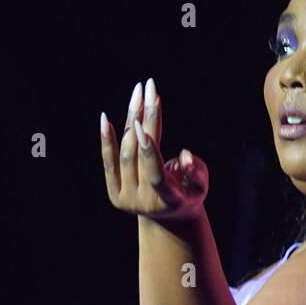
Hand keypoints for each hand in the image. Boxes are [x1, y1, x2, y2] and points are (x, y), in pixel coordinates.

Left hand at [100, 77, 208, 229]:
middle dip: (145, 118)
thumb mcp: (201, 185)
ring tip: (139, 92)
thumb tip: (184, 156)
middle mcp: (144, 203)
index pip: (155, 176)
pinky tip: (105, 118)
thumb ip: (196, 172)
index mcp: (169, 202)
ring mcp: (126, 200)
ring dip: (131, 120)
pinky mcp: (114, 195)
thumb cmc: (189, 193)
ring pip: (125, 154)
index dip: (148, 151)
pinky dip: (107, 140)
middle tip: (149, 88)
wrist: (167, 216)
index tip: (141, 125)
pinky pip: (108, 163)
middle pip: (139, 157)